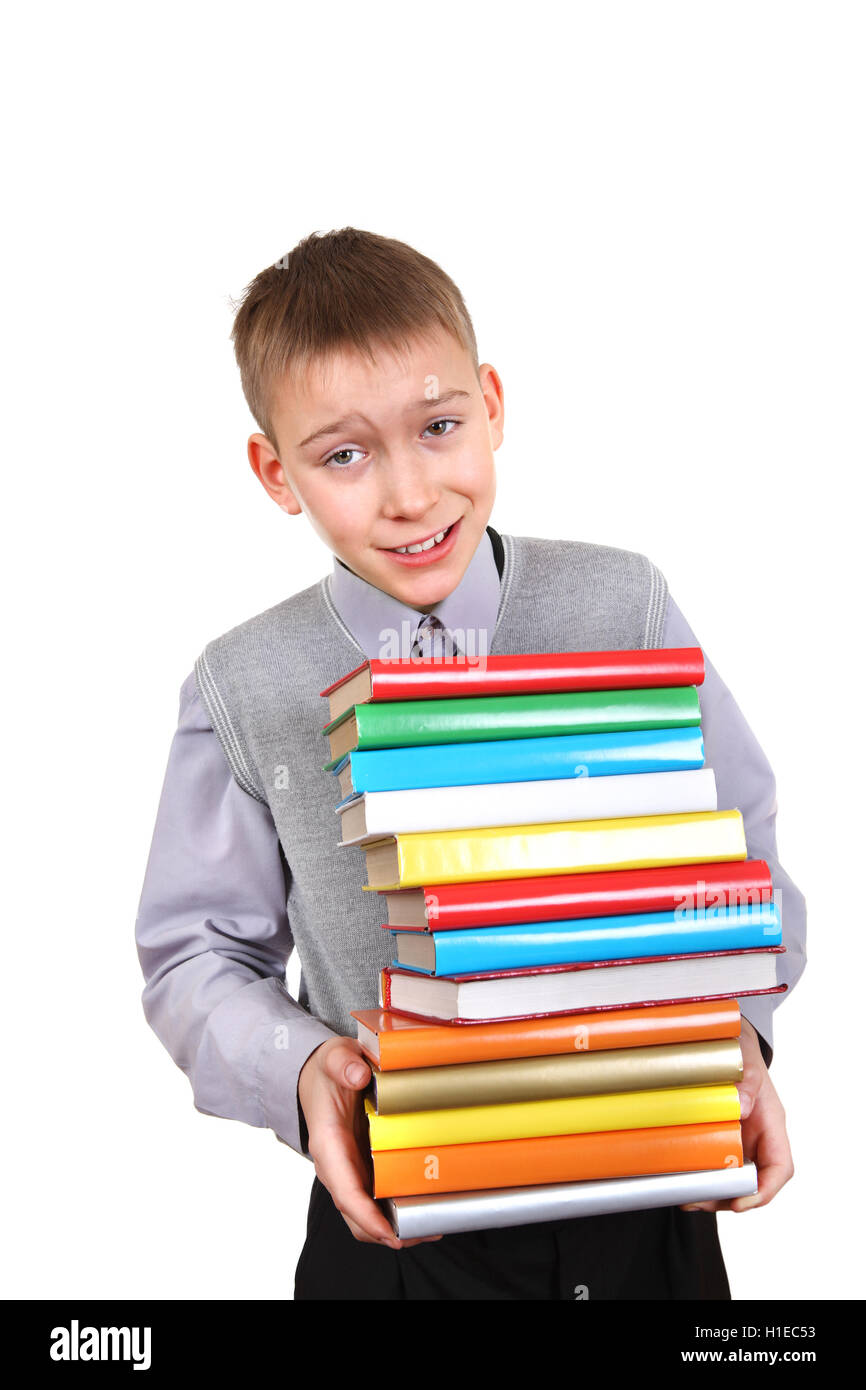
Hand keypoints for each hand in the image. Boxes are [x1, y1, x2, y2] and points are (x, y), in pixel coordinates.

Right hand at [297, 1036, 442, 1249]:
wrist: (317, 1077)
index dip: (367, 1216)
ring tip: (432, 1228)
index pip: (345, 1190)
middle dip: (387, 1233)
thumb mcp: (334, 1057)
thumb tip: (359, 1075)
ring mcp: (348, 1173)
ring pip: (365, 1216)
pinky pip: (374, 1202)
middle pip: (356, 1216)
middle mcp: (336, 1168)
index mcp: (328, 1144)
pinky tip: (423, 1210)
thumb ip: (344, 1063)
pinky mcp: (360, 1172)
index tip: (391, 1232)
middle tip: (427, 1232)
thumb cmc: (327, 1071)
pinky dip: (394, 1214)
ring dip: (394, 1229)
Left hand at [680, 1016, 793, 1212]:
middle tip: (697, 1201)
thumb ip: (748, 1083)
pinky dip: (702, 1179)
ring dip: (712, 1193)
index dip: (763, 1191)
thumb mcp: (746, 1062)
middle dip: (727, 1198)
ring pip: (732, 1180)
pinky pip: (716, 1167)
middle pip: (752, 1183)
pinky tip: (681, 1183)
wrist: (731, 1045)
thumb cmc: (742, 1054)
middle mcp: (758, 1140)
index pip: (780, 1168)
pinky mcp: (721, 1142)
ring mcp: (740, 1143)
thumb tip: (743, 1106)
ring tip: (685, 1197)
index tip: (739, 1203)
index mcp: (771, 1125)